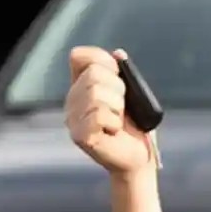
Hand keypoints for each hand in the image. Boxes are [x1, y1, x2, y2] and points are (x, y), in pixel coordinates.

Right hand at [65, 46, 156, 175]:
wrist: (139, 156)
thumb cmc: (135, 125)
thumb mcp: (131, 92)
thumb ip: (122, 72)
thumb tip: (118, 55)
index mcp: (81, 85)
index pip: (79, 56)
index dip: (103, 62)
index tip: (119, 77)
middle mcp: (71, 100)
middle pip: (94, 74)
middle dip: (118, 88)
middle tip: (122, 108)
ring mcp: (73, 119)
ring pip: (96, 93)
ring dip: (118, 107)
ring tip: (118, 121)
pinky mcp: (80, 136)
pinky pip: (99, 114)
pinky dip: (114, 122)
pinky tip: (113, 132)